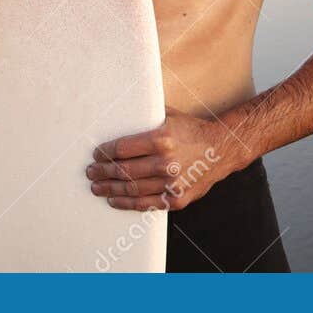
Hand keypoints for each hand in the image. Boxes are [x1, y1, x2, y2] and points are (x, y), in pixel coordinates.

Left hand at [85, 110, 238, 211]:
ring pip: (131, 189)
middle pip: (123, 170)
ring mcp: (171, 184)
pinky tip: (115, 199)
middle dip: (102, 172)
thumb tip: (121, 108)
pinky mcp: (176, 199)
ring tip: (97, 186)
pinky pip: (146, 204)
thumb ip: (146, 116)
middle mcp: (165, 163)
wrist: (221, 150)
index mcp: (161, 139)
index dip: (105, 153)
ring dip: (110, 189)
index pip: (122, 148)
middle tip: (91, 172)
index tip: (96, 155)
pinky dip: (127, 203)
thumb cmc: (192, 131)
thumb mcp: (169, 116)